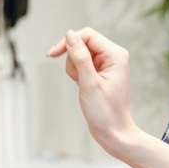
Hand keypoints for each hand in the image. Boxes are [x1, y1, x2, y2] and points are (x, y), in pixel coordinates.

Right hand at [48, 27, 137, 155]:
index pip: (87, 35)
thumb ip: (80, 57)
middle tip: (77, 79)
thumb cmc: (105, 111)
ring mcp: (107, 64)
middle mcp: (114, 56)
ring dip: (74, 69)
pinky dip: (77, 74)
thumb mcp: (89, 83)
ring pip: (80, 54)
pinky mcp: (101, 72)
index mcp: (116, 55)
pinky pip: (82, 64)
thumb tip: (70, 34)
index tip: (52, 54)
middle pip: (83, 43)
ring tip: (82, 86)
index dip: (68, 42)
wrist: (113, 132)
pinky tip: (83, 87)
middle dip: (73, 60)